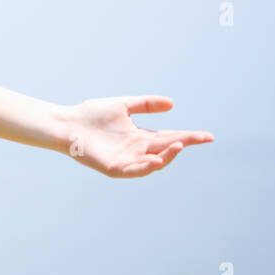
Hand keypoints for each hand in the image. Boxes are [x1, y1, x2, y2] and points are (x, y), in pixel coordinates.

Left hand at [59, 96, 212, 177]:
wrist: (67, 123)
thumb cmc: (91, 114)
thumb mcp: (124, 105)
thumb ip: (146, 104)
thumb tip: (172, 104)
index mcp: (140, 136)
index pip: (169, 137)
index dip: (188, 137)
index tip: (208, 135)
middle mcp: (136, 150)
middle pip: (166, 149)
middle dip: (185, 144)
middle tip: (202, 138)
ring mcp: (126, 160)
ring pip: (153, 163)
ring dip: (168, 156)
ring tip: (179, 145)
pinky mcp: (114, 168)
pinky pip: (134, 171)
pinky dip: (146, 166)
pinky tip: (156, 159)